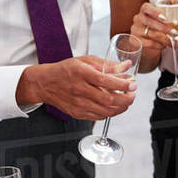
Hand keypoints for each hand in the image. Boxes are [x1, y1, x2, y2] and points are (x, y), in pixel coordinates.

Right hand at [16, 56, 136, 120]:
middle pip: (109, 100)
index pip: (107, 81)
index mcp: (82, 73)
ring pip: (106, 111)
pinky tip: (114, 106)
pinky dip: (110, 113)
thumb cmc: (66, 70)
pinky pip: (99, 117)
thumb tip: (126, 66)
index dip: (123, 85)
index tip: (133, 85)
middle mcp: (79, 90)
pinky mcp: (77, 113)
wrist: (45, 83)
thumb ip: (107, 64)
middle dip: (126, 99)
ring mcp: (78, 104)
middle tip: (132, 95)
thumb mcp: (85, 61)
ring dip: (121, 108)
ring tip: (126, 101)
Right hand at [131, 2, 177, 53]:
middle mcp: (138, 19)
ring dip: (164, 39)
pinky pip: (148, 43)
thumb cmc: (159, 29)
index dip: (154, 11)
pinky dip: (158, 45)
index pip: (146, 7)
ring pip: (151, 34)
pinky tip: (163, 46)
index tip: (164, 17)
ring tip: (171, 42)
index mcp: (145, 11)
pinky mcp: (134, 41)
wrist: (149, 44)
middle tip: (175, 33)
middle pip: (149, 21)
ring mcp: (135, 29)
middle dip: (164, 28)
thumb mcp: (169, 22)